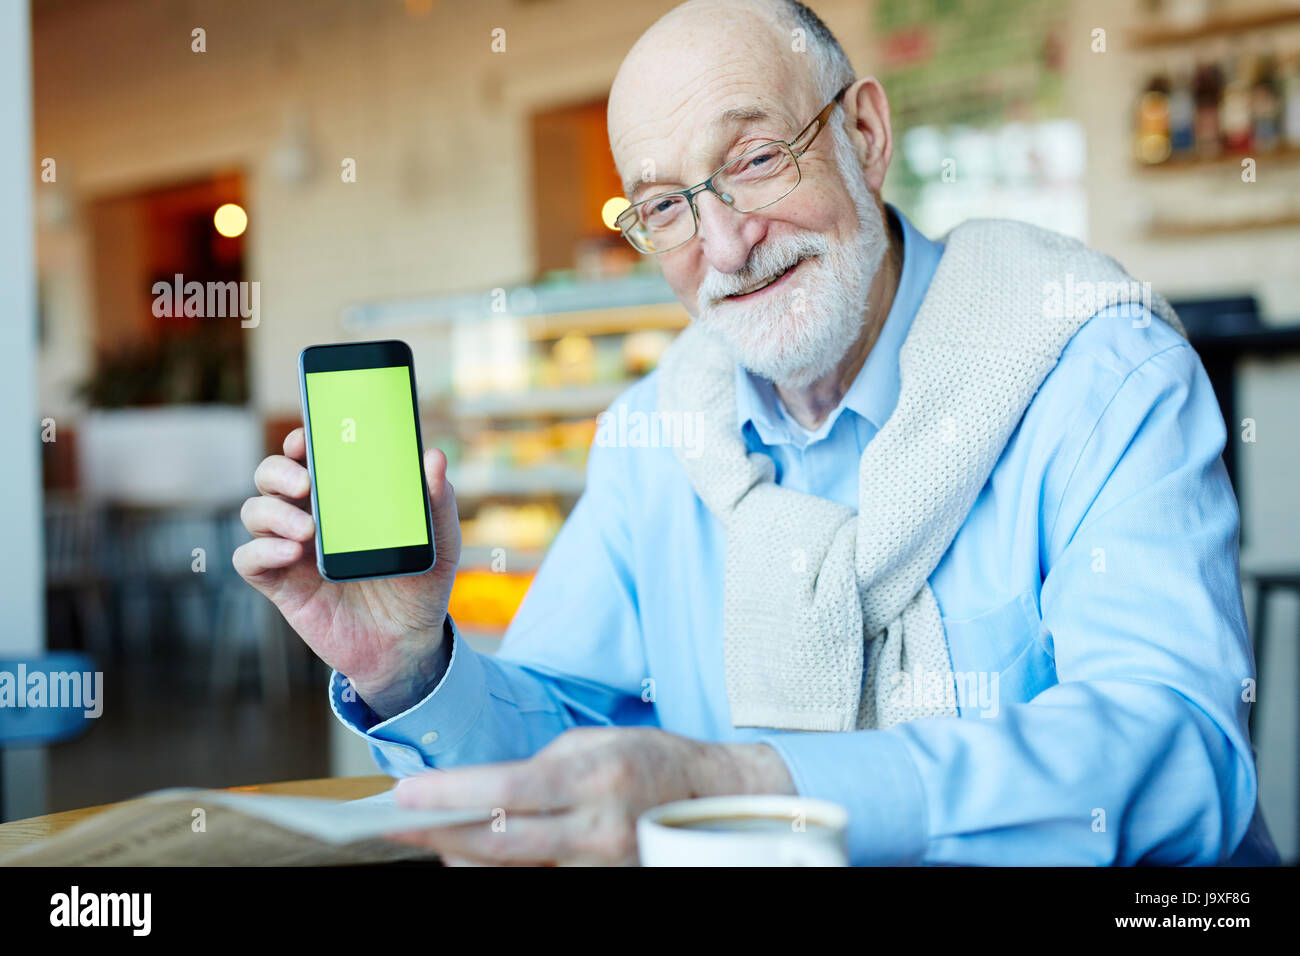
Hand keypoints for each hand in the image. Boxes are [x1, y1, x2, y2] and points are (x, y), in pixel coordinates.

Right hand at [232, 426, 460, 716]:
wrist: (407, 642)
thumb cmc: (419, 582)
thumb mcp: (439, 542)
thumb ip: (436, 501)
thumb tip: (433, 457)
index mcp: (343, 496)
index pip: (310, 456)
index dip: (302, 440)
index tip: (309, 436)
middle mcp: (310, 514)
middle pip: (271, 476)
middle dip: (279, 470)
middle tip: (306, 484)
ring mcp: (291, 548)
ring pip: (254, 511)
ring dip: (272, 512)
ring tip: (308, 529)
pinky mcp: (280, 584)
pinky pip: (249, 559)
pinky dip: (261, 550)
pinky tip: (291, 552)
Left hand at [388, 727, 794, 864]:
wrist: (715, 801)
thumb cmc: (651, 762)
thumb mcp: (596, 744)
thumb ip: (540, 769)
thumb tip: (481, 794)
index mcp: (595, 779)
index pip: (507, 789)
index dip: (450, 794)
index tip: (404, 794)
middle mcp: (598, 831)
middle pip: (499, 844)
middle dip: (440, 834)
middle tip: (398, 823)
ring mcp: (601, 869)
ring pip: (512, 874)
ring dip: (467, 858)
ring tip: (440, 838)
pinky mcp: (603, 887)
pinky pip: (539, 884)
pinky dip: (504, 871)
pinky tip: (478, 856)